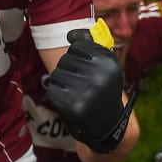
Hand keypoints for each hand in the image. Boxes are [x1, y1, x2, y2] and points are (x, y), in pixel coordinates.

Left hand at [45, 29, 132, 152]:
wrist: (109, 127)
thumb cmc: (104, 90)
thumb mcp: (106, 67)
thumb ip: (90, 46)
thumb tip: (70, 35)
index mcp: (109, 63)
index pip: (77, 45)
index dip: (78, 56)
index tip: (87, 68)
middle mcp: (100, 76)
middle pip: (65, 60)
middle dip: (68, 70)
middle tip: (80, 84)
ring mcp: (86, 92)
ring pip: (57, 74)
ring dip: (61, 82)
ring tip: (75, 92)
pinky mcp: (73, 106)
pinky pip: (52, 90)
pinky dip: (57, 95)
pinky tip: (69, 101)